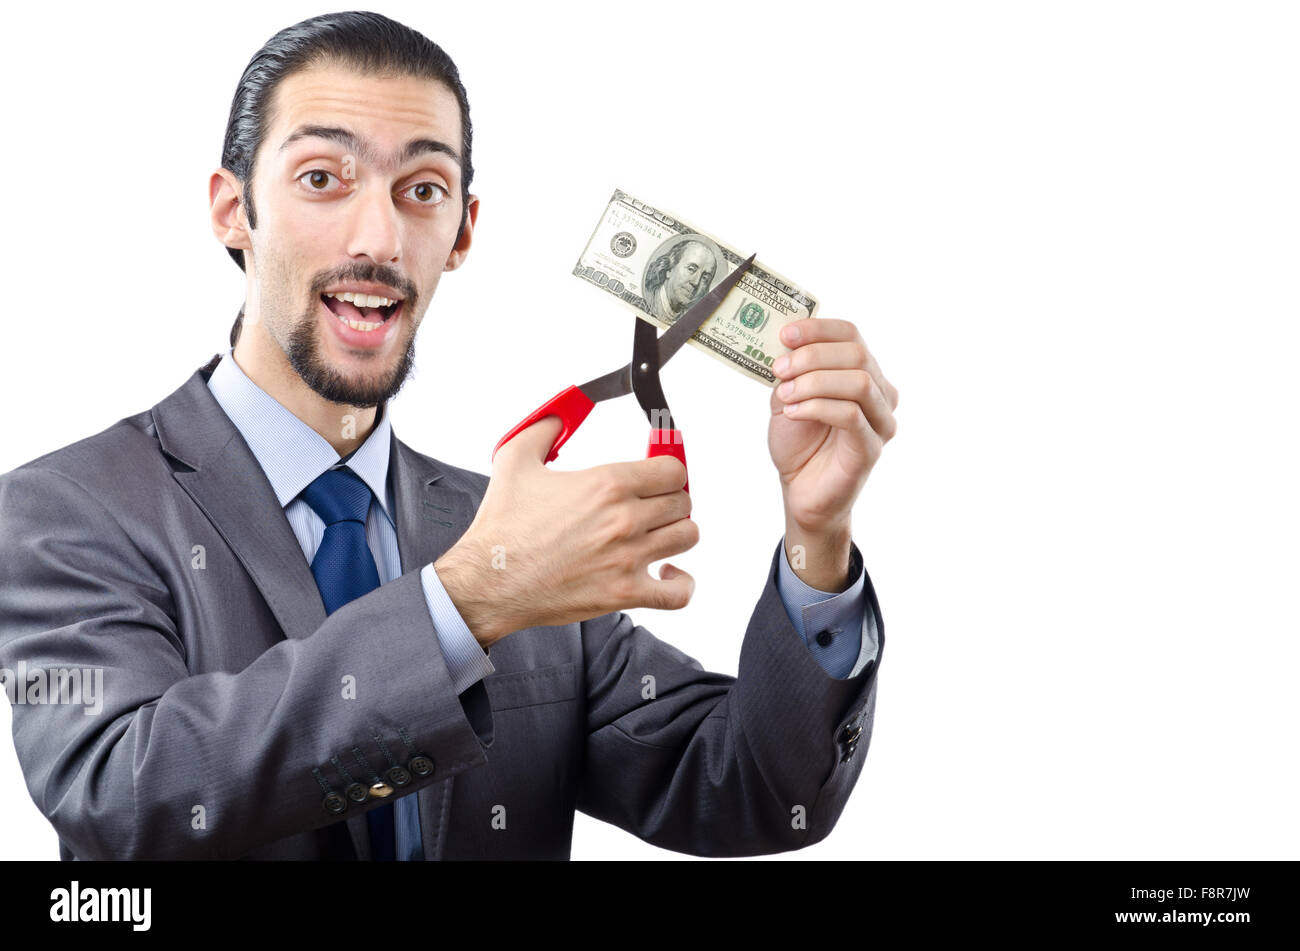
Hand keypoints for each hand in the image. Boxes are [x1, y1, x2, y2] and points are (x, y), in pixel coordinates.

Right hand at [434, 416, 697, 647]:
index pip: (672, 469)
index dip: (666, 470)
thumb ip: (545, 428)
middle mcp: (624, 519)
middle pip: (682, 501)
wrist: (488, 581)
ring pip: (686, 537)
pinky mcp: (624, 593)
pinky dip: (681, 582)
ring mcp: (628, 559)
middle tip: (652, 504)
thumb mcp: (515, 460)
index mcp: (606, 484)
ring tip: (658, 533)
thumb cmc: (502, 528)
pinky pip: (678, 593)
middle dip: (669, 499)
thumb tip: (560, 414)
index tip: (657, 475)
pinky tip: (669, 571)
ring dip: (675, 533)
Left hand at [768, 318, 897, 584]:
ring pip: (859, 382)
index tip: (785, 334)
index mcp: (863, 373)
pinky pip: (850, 415)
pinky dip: (817, 407)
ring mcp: (880, 421)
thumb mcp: (789, 395)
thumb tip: (788, 343)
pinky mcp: (871, 448)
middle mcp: (880, 393)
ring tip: (785, 394)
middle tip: (780, 369)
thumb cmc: (800, 442)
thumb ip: (793, 370)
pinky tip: (793, 412)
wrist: (801, 490)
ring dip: (815, 382)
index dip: (818, 329)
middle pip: (857, 354)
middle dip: (813, 356)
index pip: (851, 334)